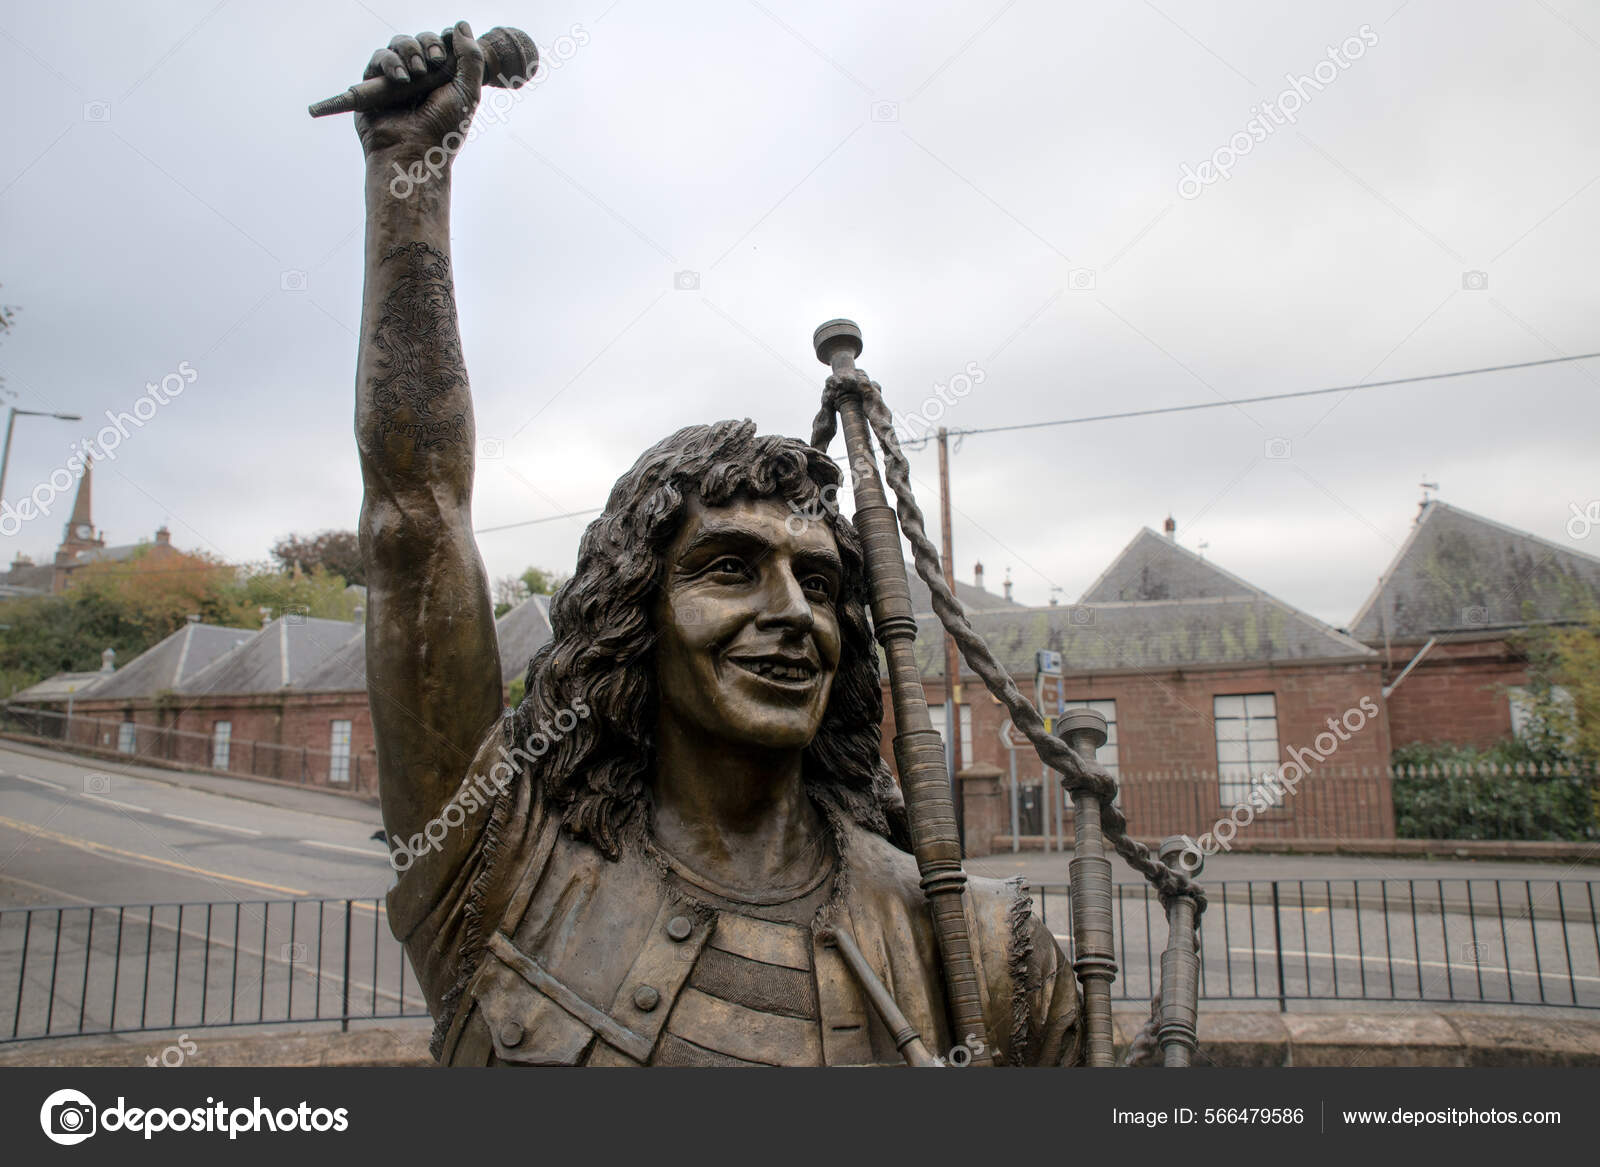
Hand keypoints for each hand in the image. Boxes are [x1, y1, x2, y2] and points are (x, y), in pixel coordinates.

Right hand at [355, 21, 483, 165]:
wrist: (414, 153)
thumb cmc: (443, 130)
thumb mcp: (468, 92)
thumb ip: (470, 58)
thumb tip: (461, 25)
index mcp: (443, 78)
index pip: (442, 44)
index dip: (444, 40)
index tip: (448, 52)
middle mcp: (419, 77)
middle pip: (421, 40)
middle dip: (428, 43)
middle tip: (434, 61)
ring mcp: (396, 80)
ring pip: (399, 43)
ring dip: (409, 50)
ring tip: (416, 73)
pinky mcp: (374, 84)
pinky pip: (379, 57)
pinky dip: (390, 62)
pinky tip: (401, 78)